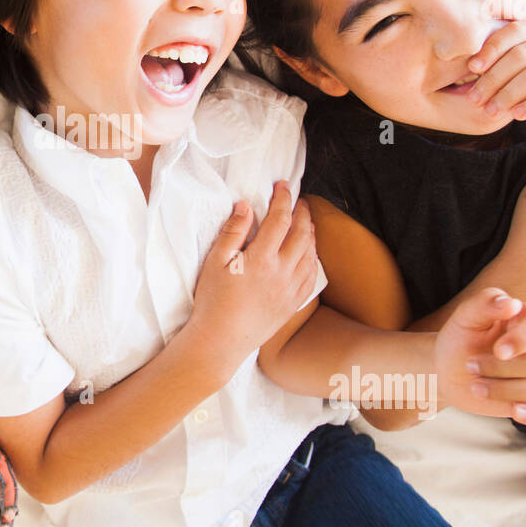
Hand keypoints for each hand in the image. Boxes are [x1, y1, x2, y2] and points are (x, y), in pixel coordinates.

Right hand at [187, 181, 318, 374]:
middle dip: (302, 212)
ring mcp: (290, 289)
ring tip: (305, 221)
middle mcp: (282, 272)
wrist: (221, 341)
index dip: (283, 198)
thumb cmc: (212, 301)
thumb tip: (246, 206)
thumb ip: (233, 231)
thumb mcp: (215, 261)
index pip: (280, 219)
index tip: (282, 185)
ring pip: (311, 254)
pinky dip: (313, 258)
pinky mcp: (292, 304)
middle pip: (302, 233)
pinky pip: (311, 276)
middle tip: (298, 200)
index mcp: (262, 258)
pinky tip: (308, 253)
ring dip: (311, 233)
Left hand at [433, 288, 525, 428]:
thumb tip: (512, 304)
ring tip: (476, 385)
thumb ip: (486, 303)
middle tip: (470, 365)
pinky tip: (515, 412)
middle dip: (498, 368)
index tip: (498, 350)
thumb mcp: (465, 316)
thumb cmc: (461, 337)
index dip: (524, 339)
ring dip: (503, 390)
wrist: (448, 368)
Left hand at [466, 19, 525, 134]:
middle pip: (522, 54)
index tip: (471, 70)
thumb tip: (475, 68)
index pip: (516, 30)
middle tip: (475, 98)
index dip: (490, 48)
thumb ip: (524, 60)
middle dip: (493, 78)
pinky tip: (518, 116)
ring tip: (492, 111)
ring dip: (509, 93)